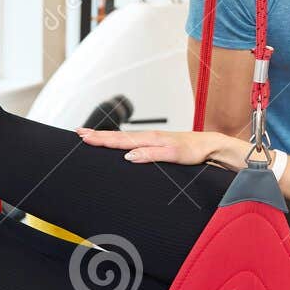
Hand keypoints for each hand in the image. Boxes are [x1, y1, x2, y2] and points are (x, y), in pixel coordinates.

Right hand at [76, 127, 234, 167]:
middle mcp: (148, 138)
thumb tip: (129, 156)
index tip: (84, 136)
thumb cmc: (195, 150)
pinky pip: (132, 142)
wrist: (210, 146)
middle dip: (97, 136)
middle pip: (117, 137)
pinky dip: (119, 141)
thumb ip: (151, 154)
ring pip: (123, 138)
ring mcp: (151, 140)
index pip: (120, 140)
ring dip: (105, 137)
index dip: (101, 139)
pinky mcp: (155, 145)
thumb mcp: (174, 155)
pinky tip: (114, 144)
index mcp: (150, 139)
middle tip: (78, 133)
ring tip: (89, 136)